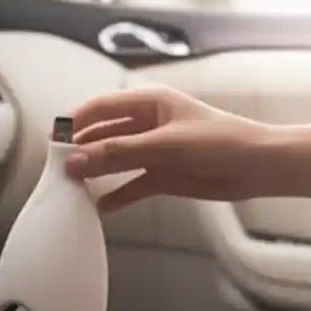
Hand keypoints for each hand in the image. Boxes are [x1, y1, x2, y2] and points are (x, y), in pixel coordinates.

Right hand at [65, 87, 275, 212]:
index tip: (52, 141)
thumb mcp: (164, 146)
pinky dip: (116, 196)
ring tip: (72, 188)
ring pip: (114, 161)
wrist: (257, 167)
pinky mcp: (163, 176)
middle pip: (103, 135)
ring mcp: (154, 151)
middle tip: (57, 168)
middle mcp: (148, 124)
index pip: (100, 107)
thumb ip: (117, 154)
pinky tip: (99, 208)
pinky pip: (131, 186)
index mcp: (149, 102)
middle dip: (81, 149)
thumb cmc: (220, 142)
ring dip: (96, 173)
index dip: (75, 122)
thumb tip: (75, 161)